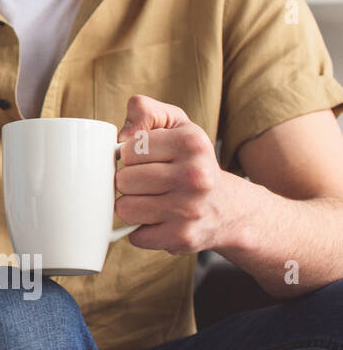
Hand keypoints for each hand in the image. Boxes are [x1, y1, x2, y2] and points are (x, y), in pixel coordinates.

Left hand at [114, 95, 234, 253]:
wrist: (229, 208)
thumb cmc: (192, 161)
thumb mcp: (176, 125)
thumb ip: (145, 111)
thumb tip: (121, 134)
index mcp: (191, 142)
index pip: (127, 150)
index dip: (130, 156)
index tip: (147, 160)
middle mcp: (195, 176)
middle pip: (123, 180)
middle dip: (129, 182)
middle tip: (150, 183)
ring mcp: (189, 209)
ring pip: (124, 208)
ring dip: (132, 206)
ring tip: (153, 200)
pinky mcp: (181, 237)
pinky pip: (134, 234)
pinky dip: (140, 230)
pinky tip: (160, 220)